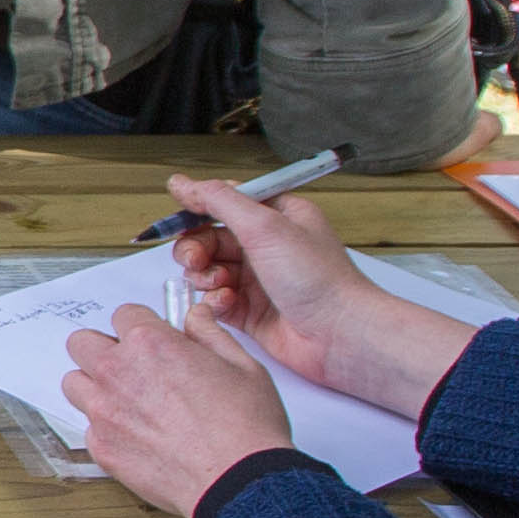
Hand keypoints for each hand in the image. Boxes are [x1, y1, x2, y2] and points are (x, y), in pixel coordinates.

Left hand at [58, 302, 300, 517]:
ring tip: (128, 400)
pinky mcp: (102, 448)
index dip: (141, 326)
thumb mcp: (241, 364)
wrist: (239, 482)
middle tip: (131, 365)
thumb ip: (209, 333)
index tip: (151, 339)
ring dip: (95, 386)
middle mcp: (118, 373)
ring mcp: (104, 412)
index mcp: (150, 344)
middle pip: (82, 343)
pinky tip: (135, 435)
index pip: (123, 315)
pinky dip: (105, 427)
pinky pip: (88, 427)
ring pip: (75, 384)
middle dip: (104, 348)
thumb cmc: (245, 427)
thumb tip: (196, 316)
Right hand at [149, 172, 482, 417]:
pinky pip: (215, 300)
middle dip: (196, 247)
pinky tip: (227, 304)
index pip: (226, 201)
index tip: (179, 218)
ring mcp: (258, 279)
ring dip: (204, 275)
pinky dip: (215, 301)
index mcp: (277, 216)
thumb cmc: (318, 279)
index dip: (198, 208)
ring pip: (208, 269)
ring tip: (217, 283)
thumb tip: (182, 183)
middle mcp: (267, 245)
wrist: (339, 334)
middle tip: (195, 260)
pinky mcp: (250, 311)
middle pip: (210, 236)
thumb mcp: (265, 226)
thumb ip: (219, 201)